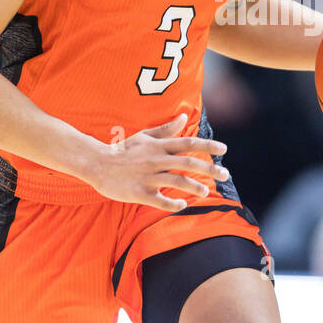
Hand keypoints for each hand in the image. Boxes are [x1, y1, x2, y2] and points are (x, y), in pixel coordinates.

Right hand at [80, 113, 229, 211]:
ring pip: (177, 182)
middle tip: (225, 175)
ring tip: (206, 192)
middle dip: (210, 168)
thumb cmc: (122, 150)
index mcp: (158, 146)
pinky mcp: (139, 192)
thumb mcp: (144, 136)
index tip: (224, 150)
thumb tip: (184, 118)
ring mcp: (148, 177)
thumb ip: (165, 130)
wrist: (96, 163)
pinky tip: (182, 205)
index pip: (188, 143)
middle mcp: (156, 160)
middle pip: (188, 163)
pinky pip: (160, 200)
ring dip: (194, 187)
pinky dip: (173, 204)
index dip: (208, 146)